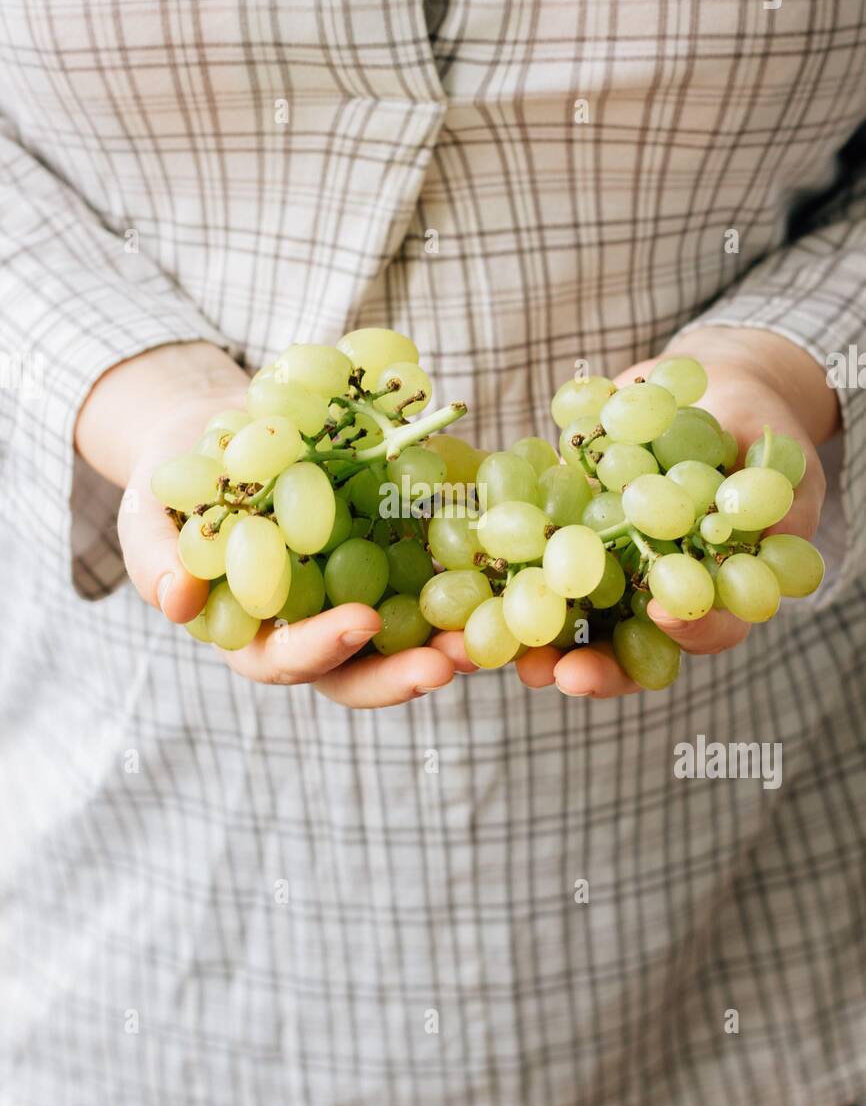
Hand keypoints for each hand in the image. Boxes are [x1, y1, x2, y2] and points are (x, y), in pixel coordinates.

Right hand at [76, 343, 454, 706]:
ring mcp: (357, 595)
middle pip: (358, 671)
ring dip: (448, 641)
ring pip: (405, 637)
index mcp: (253, 633)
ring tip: (490, 635)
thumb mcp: (150, 512)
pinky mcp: (393, 557)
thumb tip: (175, 601)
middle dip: (402, 674)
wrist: (219, 432)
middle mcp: (312, 626)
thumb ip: (159, 558)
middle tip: (448, 663)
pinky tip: (500, 572)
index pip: (286, 659)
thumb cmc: (177, 482)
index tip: (360, 623)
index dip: (321, 649)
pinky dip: (465, 583)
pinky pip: (433, 578)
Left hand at [433, 329, 839, 697]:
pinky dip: (507, 586)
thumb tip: (777, 518)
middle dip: (599, 669)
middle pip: (636, 651)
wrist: (704, 389)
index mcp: (723, 584)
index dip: (689, 629)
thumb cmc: (753, 418)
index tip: (656, 616)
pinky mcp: (572, 544)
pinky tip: (473, 589)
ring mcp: (617, 576)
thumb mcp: (773, 446)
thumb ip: (767, 489)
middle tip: (563, 677)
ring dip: (545, 647)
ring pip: (582, 629)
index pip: (715, 626)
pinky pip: (539, 573)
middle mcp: (666, 593)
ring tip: (510, 658)